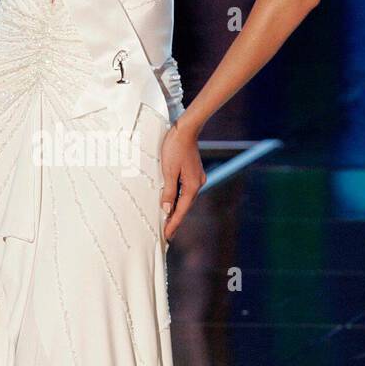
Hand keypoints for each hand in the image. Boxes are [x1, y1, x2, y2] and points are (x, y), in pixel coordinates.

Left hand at [160, 115, 205, 239]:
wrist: (186, 129)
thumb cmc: (175, 147)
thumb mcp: (168, 170)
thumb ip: (168, 191)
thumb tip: (166, 209)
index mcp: (192, 186)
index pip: (181, 210)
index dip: (173, 223)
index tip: (167, 235)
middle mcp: (198, 184)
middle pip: (185, 206)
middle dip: (175, 220)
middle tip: (166, 234)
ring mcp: (197, 178)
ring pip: (185, 199)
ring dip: (176, 210)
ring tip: (168, 222)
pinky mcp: (194, 173)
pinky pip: (185, 191)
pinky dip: (178, 199)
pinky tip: (172, 203)